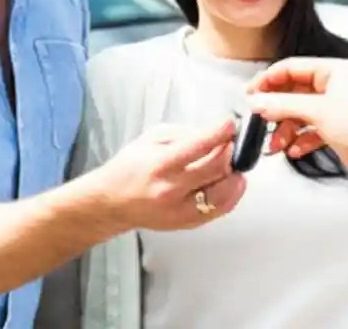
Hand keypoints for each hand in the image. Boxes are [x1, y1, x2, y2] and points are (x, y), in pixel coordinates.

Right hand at [94, 119, 246, 231]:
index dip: (219, 132)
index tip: (229, 124)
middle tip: (231, 143)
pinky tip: (229, 182)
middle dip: (230, 152)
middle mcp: (172, 190)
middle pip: (217, 169)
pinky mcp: (187, 223)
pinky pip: (220, 210)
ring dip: (235, 175)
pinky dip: (231, 194)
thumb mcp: (151, 139)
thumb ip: (184, 134)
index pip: (198, 146)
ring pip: (224, 193)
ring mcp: (181, 210)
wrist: (113, 202)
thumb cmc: (130, 168)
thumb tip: (213, 133)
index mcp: (161, 164)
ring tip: (232, 164)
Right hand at [246, 58, 347, 187]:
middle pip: (293, 92)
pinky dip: (300, 140)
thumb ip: (284, 105)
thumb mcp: (319, 112)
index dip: (268, 80)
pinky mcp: (337, 128)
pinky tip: (293, 150)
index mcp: (334, 71)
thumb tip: (257, 101)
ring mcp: (335, 107)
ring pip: (299, 113)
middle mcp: (334, 86)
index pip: (292, 68)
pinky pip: (310, 130)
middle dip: (276, 110)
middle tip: (259, 121)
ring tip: (276, 145)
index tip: (250, 94)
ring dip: (286, 130)